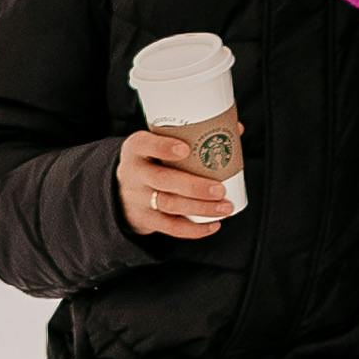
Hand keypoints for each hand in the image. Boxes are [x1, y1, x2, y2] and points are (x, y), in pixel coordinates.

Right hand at [117, 127, 235, 242]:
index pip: (144, 145)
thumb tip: (236, 128)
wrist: (122, 190)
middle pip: (162, 180)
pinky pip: (170, 227)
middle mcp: (134, 173)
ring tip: (225, 207)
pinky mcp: (145, 219)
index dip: (163, 148)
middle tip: (220, 189)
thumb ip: (192, 135)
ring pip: (169, 205)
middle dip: (193, 187)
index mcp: (136, 148)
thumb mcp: (158, 143)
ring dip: (200, 208)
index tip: (186, 149)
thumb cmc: (152, 160)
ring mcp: (137, 198)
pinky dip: (193, 229)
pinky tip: (214, 225)